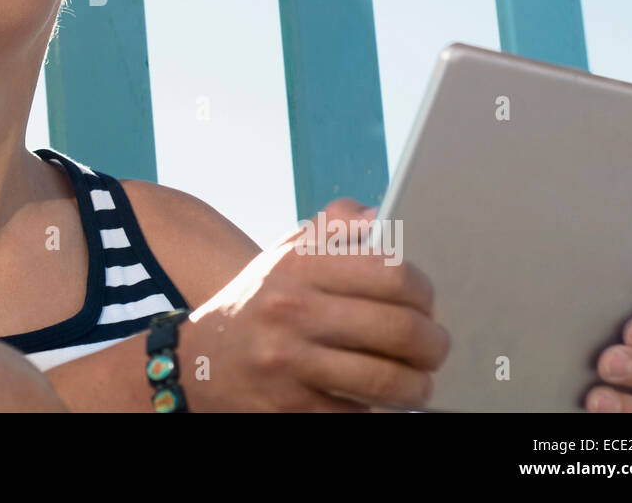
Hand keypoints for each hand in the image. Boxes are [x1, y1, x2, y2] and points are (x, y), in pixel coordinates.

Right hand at [181, 198, 450, 411]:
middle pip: (400, 330)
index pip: (393, 273)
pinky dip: (380, 412)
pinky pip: (360, 415)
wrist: (197, 362)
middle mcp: (292, 310)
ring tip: (418, 383)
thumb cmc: (256, 304)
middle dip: (432, 346)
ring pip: (388, 381)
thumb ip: (330, 227)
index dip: (424, 293)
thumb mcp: (284, 254)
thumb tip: (377, 216)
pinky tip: (380, 403)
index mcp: (299, 266)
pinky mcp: (290, 407)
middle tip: (434, 350)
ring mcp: (289, 362)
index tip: (426, 305)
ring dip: (417, 386)